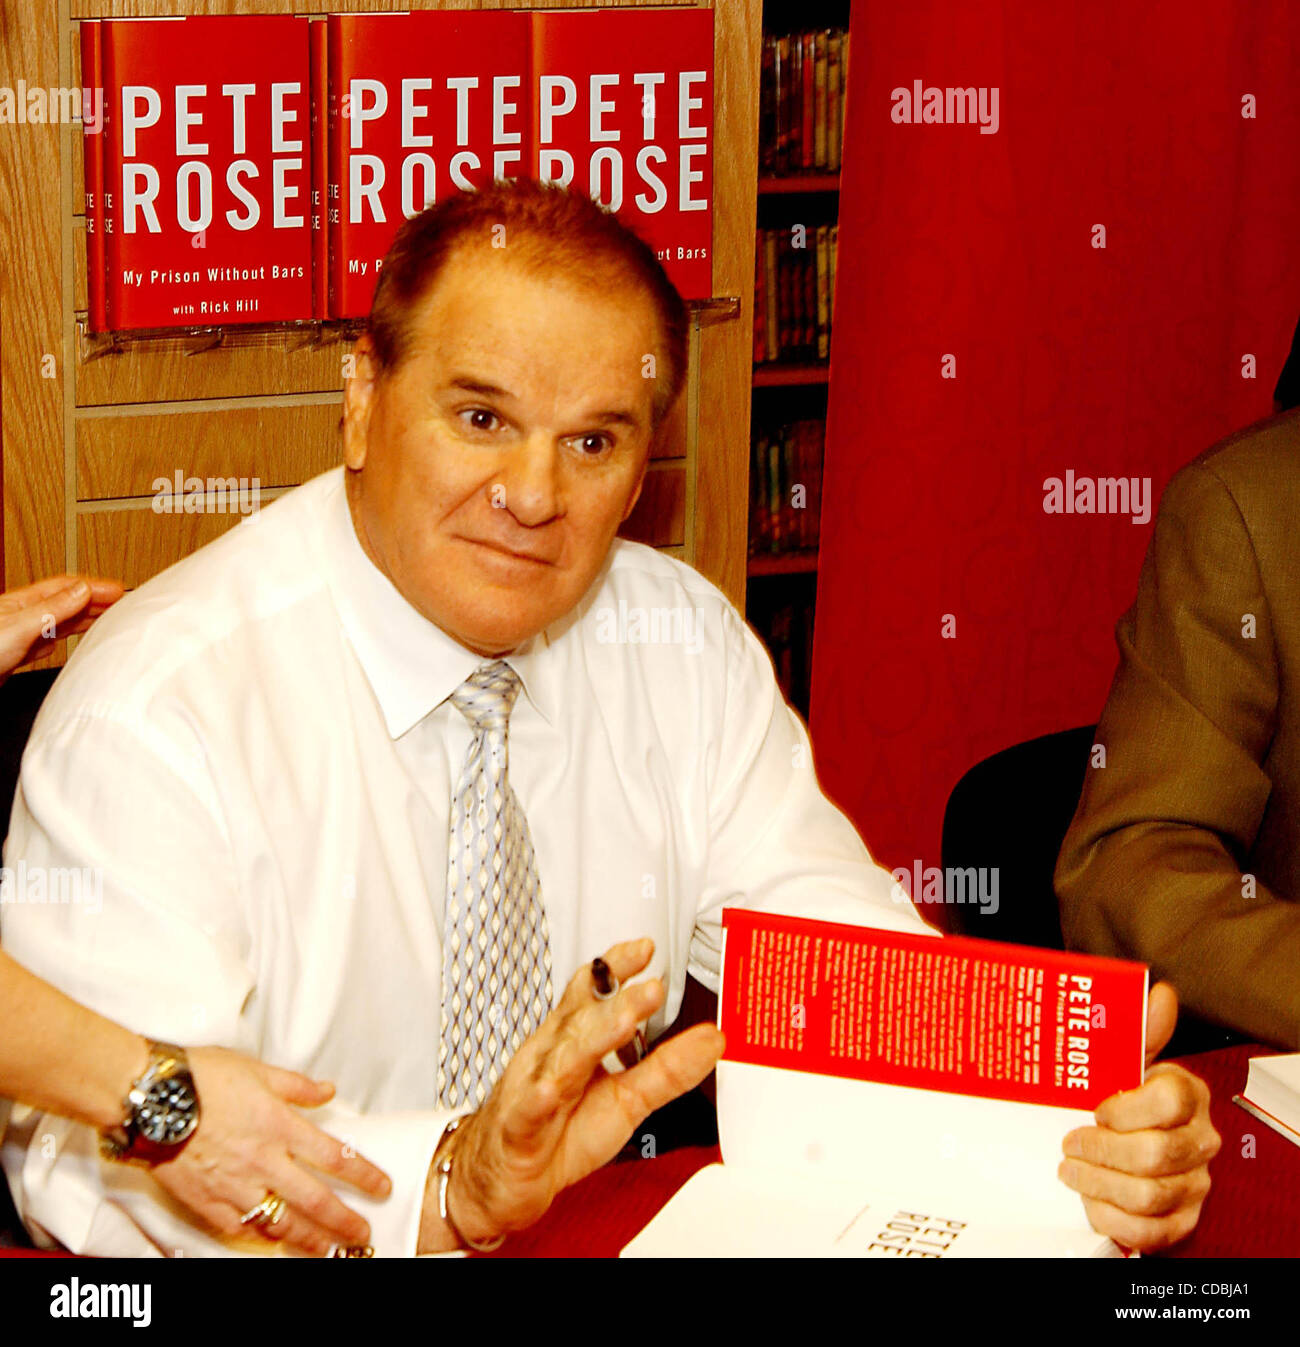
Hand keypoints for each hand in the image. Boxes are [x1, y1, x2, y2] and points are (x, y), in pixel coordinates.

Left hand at [0, 575, 123, 680]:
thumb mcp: (21, 626)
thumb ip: (52, 609)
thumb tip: (83, 590)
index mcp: (21, 603)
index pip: (64, 587)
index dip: (93, 586)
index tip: (117, 590)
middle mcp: (21, 616)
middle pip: (64, 603)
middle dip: (94, 601)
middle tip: (119, 603)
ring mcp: (19, 635)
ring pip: (58, 622)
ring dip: (83, 618)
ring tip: (105, 618)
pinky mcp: (16, 655)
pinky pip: (49, 642)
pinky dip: (65, 640)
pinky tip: (69, 643)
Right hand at [149, 1046, 391, 1256]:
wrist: (149, 1098)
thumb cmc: (199, 1077)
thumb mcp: (257, 1069)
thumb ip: (297, 1086)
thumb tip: (327, 1091)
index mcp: (280, 1126)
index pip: (334, 1157)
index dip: (363, 1176)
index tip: (381, 1188)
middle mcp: (263, 1161)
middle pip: (314, 1201)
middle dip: (343, 1222)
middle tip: (362, 1236)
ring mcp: (233, 1186)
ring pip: (279, 1222)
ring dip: (307, 1239)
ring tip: (326, 1250)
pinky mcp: (204, 1201)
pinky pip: (237, 1229)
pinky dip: (258, 1239)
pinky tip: (272, 1243)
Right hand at [427, 938, 723, 1249]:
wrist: (504, 1180)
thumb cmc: (560, 1131)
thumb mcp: (626, 1099)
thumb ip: (667, 1068)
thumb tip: (712, 1039)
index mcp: (574, 1040)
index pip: (594, 994)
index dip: (616, 967)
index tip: (646, 947)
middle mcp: (552, 1054)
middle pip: (584, 1019)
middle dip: (618, 1000)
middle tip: (652, 986)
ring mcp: (533, 1086)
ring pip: (563, 1058)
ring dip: (592, 1038)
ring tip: (623, 1020)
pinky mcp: (520, 1127)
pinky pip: (529, 1109)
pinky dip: (538, 1098)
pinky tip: (551, 1089)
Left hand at [1058, 982, 1219, 1251]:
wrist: (1127, 1145)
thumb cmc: (1123, 1098)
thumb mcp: (1124, 1063)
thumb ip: (1136, 1030)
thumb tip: (1157, 992)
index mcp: (1187, 1095)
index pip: (1168, 1100)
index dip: (1125, 1108)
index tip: (1095, 1107)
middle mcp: (1199, 1141)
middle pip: (1154, 1154)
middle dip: (1101, 1149)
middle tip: (1069, 1141)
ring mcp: (1193, 1184)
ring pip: (1148, 1195)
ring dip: (1097, 1181)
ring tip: (1069, 1168)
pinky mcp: (1180, 1221)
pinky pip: (1148, 1231)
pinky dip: (1110, 1216)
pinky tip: (1088, 1198)